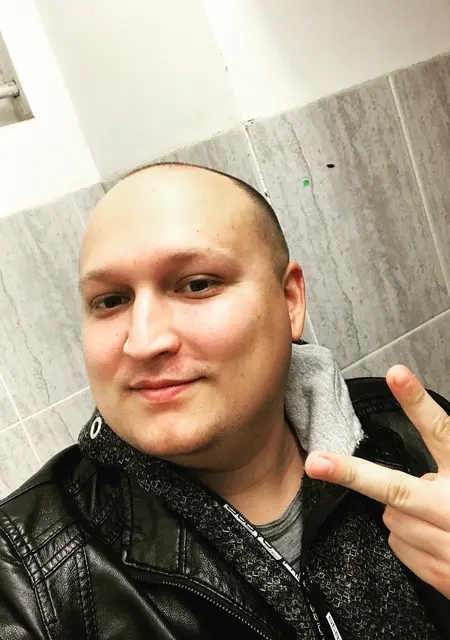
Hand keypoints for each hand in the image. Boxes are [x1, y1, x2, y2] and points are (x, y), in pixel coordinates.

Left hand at [305, 365, 449, 598]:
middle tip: (318, 462)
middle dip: (353, 474)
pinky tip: (433, 538)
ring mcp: (449, 546)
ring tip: (436, 517)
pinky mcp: (442, 575)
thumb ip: (449, 464)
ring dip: (402, 512)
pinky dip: (407, 537)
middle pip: (397, 488)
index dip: (417, 403)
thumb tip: (424, 470)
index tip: (396, 373)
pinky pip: (398, 545)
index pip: (442, 432)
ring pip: (392, 517)